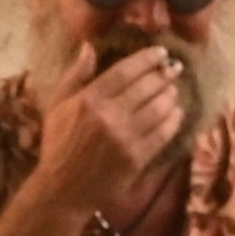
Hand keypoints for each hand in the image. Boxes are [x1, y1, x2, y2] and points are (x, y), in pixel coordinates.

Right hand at [34, 41, 189, 216]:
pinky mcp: (137, 158)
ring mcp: (125, 138)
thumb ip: (75, 75)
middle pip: (146, 87)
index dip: (146, 59)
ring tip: (174, 90)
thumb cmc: (58, 145)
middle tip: (174, 68)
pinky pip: (162, 134)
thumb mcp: (57, 106)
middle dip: (164, 75)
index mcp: (89, 100)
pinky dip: (173, 121)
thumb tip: (89, 46)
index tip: (161, 52)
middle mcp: (109, 116)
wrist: (63, 189)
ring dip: (170, 96)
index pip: (125, 71)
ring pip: (158, 109)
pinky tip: (177, 113)